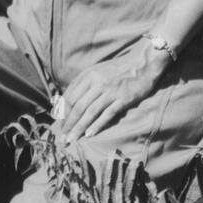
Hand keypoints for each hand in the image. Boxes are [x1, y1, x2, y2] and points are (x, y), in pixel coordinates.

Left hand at [56, 44, 170, 141]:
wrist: (143, 63)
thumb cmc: (118, 68)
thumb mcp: (97, 70)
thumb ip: (81, 83)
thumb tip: (62, 100)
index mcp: (88, 75)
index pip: (70, 97)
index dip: (62, 113)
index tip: (59, 125)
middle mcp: (97, 82)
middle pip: (77, 106)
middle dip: (67, 124)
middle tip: (62, 138)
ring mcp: (110, 91)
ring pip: (90, 112)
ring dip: (78, 128)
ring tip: (71, 140)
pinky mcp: (123, 98)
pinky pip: (107, 114)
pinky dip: (97, 125)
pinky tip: (89, 134)